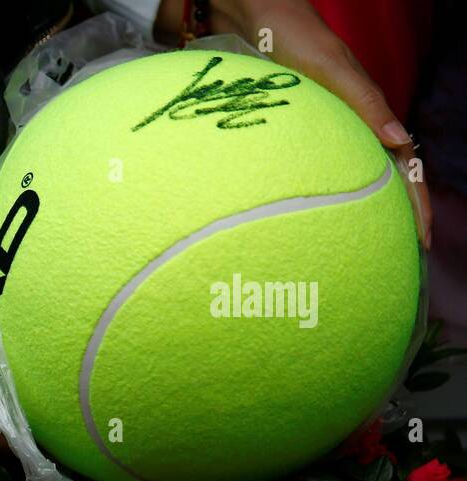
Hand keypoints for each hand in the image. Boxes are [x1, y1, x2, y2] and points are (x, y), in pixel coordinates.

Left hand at [155, 0, 430, 247]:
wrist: (249, 17)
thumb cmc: (291, 37)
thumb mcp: (329, 67)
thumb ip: (363, 100)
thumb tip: (399, 140)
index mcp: (366, 117)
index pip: (403, 169)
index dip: (415, 206)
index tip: (422, 243)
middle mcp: (346, 131)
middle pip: (380, 185)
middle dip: (392, 224)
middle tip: (395, 265)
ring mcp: (319, 137)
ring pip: (349, 185)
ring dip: (359, 219)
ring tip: (359, 257)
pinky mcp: (289, 138)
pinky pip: (314, 177)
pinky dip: (322, 203)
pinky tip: (304, 227)